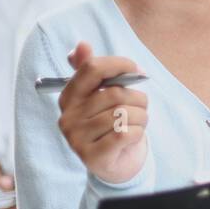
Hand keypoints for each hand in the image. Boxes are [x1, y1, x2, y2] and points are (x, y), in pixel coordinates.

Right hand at [56, 41, 148, 184]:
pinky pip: (126, 133)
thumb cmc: (110, 123)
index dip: (120, 65)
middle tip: (140, 107)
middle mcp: (68, 117)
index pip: (92, 68)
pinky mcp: (93, 156)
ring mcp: (77, 138)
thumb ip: (92, 70)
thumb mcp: (101, 95)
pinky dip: (139, 132)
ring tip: (136, 122)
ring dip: (141, 117)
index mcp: (69, 96)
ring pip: (124, 114)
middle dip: (138, 98)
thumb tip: (81, 45)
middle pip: (115, 93)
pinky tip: (133, 136)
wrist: (115, 163)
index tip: (138, 70)